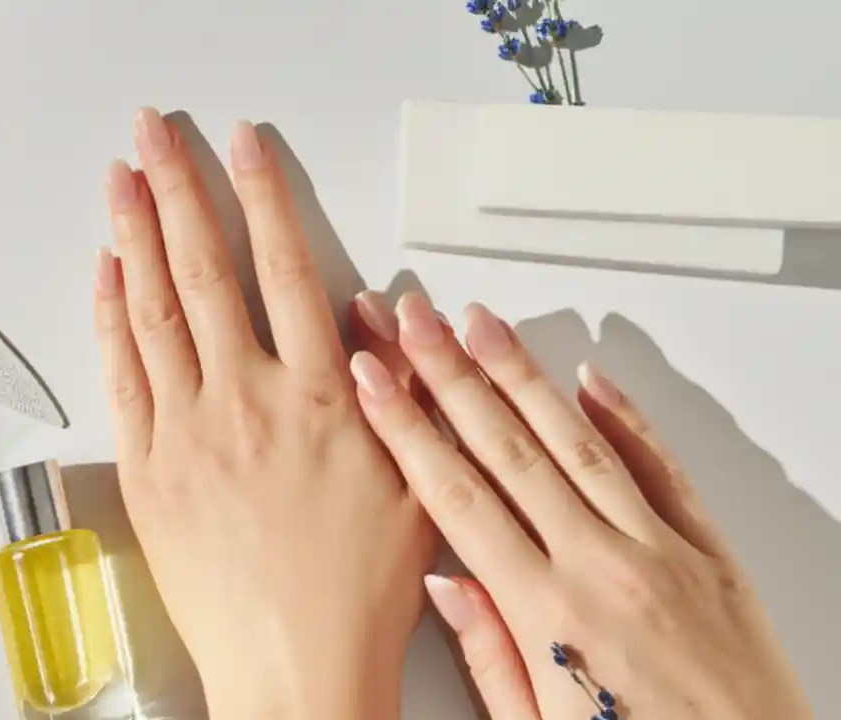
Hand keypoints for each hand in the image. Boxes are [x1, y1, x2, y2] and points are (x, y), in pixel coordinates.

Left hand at [93, 109, 435, 719]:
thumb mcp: (415, 484)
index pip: (284, 267)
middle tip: (154, 133)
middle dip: (178, 188)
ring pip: (154, 310)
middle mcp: (247, 402)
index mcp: (320, 398)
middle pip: (205, 269)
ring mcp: (188, 433)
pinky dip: (111, 317)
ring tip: (120, 179)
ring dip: (134, 234)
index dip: (261, 196)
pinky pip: (122, 376)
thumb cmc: (360, 591)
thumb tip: (380, 314)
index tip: (242, 147)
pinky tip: (106, 274)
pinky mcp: (147, 470)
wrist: (295, 667)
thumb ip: (400, 388)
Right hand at [350, 294, 811, 718]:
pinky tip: (589, 378)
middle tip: (415, 319)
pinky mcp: (710, 553)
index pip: (457, 496)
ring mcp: (662, 552)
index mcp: (549, 613)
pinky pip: (661, 468)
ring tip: (482, 324)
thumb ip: (488, 655)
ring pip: (576, 440)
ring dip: (521, 374)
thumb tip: (445, 586)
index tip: (375, 380)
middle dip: (450, 374)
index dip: (407, 428)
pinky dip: (624, 418)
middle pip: (509, 448)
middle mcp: (605, 567)